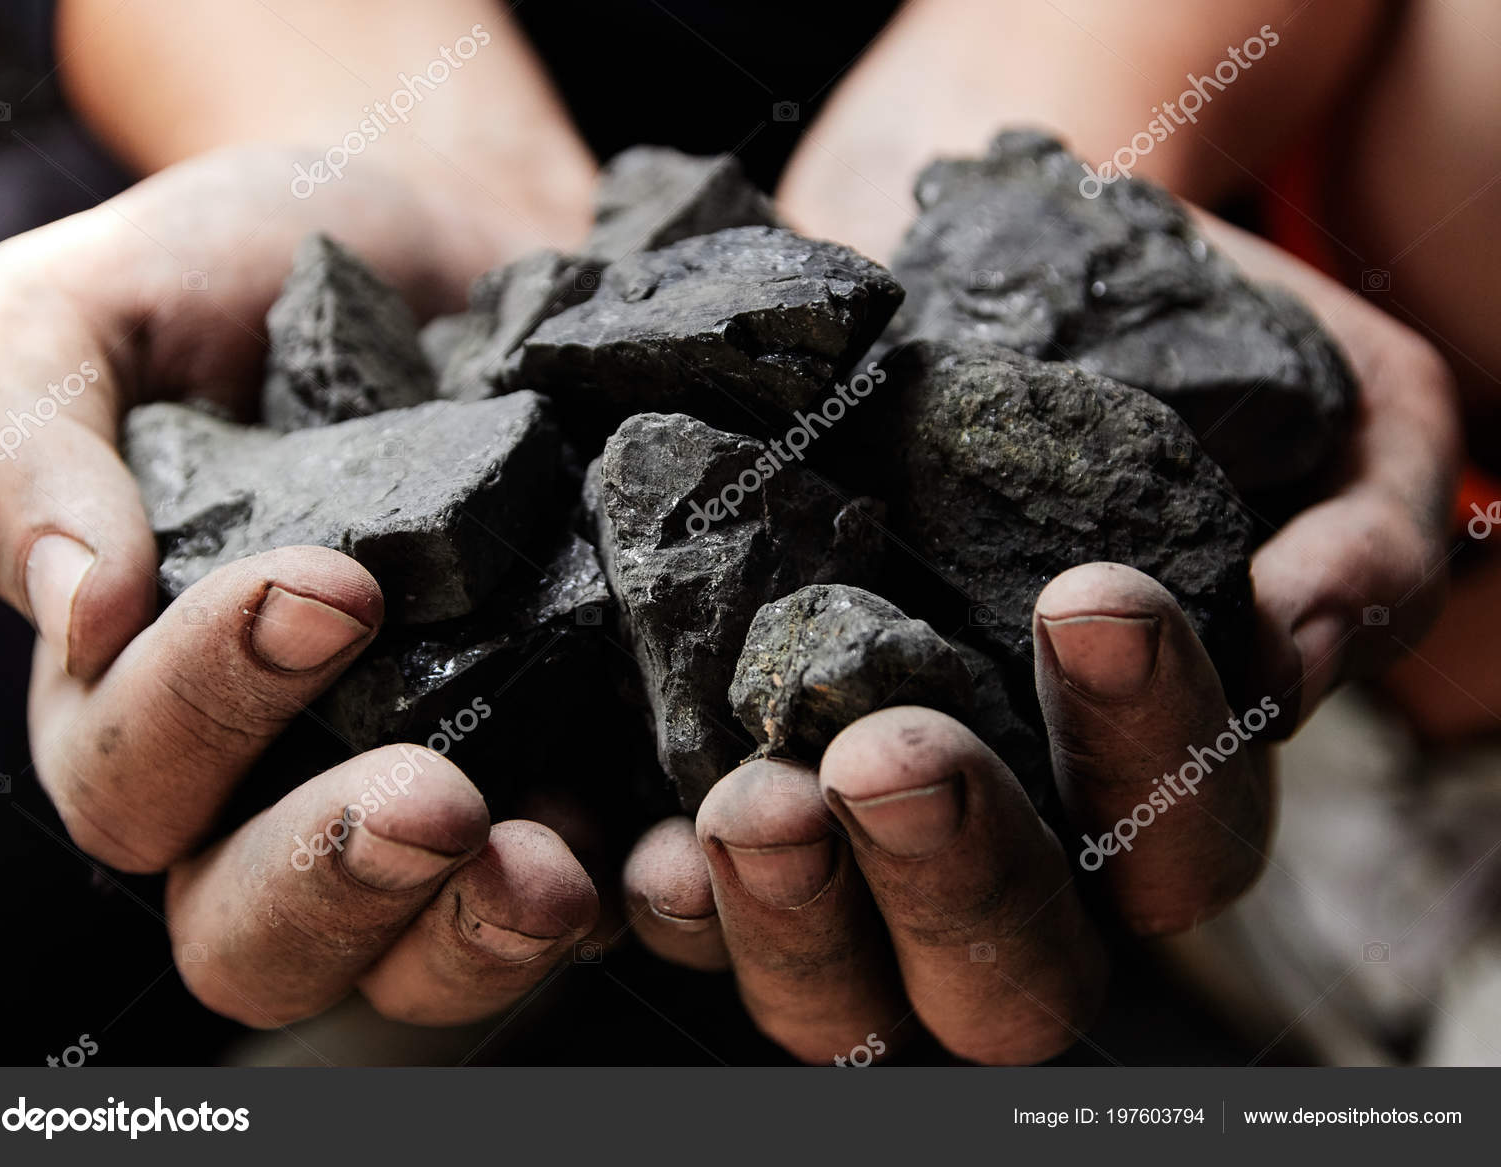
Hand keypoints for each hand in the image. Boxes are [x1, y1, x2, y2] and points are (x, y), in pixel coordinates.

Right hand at [0, 147, 597, 1028]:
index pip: (132, 776)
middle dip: (335, 880)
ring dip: (475, 937)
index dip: (208, 709)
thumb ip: (33, 444)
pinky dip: (627, 898)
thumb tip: (79, 608)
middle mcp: (274, 782)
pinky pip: (588, 896)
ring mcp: (435, 795)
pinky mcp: (571, 776)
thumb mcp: (95, 309)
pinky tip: (663, 852)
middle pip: (255, 931)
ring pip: (418, 960)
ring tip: (550, 865)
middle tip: (435, 798)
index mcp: (142, 699)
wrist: (449, 234)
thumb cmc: (251, 272)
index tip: (327, 589)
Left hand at [622, 216, 1461, 1064]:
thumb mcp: (1318, 394)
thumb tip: (1297, 651)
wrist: (925, 251)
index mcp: (1152, 787)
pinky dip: (662, 897)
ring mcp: (843, 839)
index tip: (1089, 598)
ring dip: (796, 920)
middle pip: (1006, 977)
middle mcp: (1003, 844)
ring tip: (754, 808)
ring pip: (832, 986)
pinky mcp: (706, 788)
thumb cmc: (1136, 325)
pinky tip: (645, 850)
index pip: (1180, 842)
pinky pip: (679, 907)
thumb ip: (1362, 526)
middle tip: (893, 754)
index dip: (1156, 753)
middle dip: (959, 879)